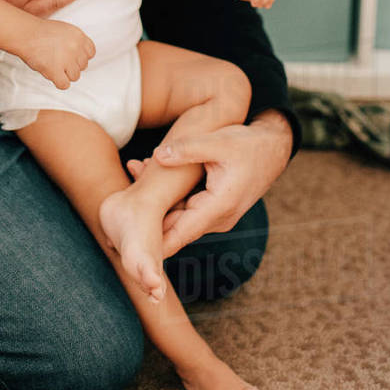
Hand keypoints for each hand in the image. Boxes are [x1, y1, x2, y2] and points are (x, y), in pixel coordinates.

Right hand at [21, 19, 94, 89]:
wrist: (26, 34)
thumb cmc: (41, 32)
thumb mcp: (64, 30)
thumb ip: (75, 41)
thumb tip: (81, 56)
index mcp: (79, 36)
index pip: (91, 53)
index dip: (81, 56)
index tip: (72, 56)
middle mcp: (76, 48)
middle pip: (83, 66)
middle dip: (72, 65)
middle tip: (58, 60)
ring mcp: (66, 60)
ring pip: (75, 77)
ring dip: (65, 74)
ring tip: (53, 65)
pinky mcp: (55, 71)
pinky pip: (64, 85)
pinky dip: (59, 82)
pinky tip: (53, 75)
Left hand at [125, 111, 293, 255]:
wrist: (273, 149)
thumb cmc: (248, 145)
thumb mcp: (218, 142)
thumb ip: (188, 149)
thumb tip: (158, 155)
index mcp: (219, 207)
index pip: (179, 233)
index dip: (153, 243)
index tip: (127, 247)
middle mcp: (218, 218)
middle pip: (174, 227)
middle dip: (147, 221)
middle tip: (116, 212)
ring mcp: (216, 215)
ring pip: (178, 216)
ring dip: (156, 205)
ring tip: (129, 183)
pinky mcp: (213, 208)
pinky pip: (186, 208)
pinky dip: (168, 198)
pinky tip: (148, 174)